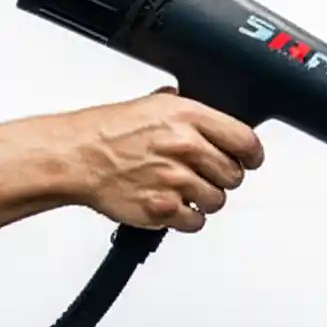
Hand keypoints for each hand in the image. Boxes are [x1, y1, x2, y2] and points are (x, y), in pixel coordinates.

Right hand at [53, 87, 264, 231]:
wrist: (74, 157)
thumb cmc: (109, 132)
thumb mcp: (154, 105)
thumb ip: (190, 112)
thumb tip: (219, 119)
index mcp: (188, 117)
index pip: (246, 141)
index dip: (252, 154)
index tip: (250, 160)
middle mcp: (184, 147)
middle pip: (235, 175)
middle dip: (222, 177)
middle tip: (200, 173)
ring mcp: (174, 179)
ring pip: (217, 200)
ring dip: (203, 199)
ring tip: (179, 187)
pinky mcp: (162, 208)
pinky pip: (196, 221)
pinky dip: (185, 218)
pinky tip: (170, 203)